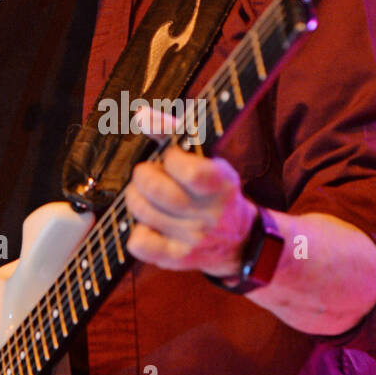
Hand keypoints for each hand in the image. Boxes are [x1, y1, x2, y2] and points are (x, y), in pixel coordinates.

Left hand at [124, 143, 256, 276]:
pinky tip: (151, 224)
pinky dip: (137, 231)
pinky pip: (139, 244)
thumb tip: (140, 115)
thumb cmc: (214, 190)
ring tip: (148, 197)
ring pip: (142, 212)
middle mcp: (211, 214)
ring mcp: (194, 239)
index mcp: (223, 184)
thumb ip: (173, 132)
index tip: (172, 156)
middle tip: (150, 175)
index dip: (171, 158)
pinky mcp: (179, 259)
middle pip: (156, 190)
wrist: (239, 240)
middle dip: (143, 175)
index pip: (189, 172)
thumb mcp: (207, 158)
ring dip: (136, 198)